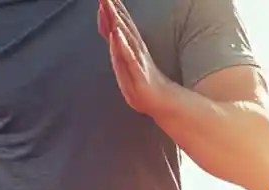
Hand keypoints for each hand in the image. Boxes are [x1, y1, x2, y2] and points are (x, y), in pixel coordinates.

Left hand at [98, 0, 171, 115]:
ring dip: (116, 21)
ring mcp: (137, 59)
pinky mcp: (139, 73)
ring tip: (108, 6)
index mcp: (130, 45)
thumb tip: (110, 28)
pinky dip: (122, 45)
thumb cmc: (141, 81)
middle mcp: (135, 48)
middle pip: (122, 25)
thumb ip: (117, 44)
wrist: (159, 101)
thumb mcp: (124, 61)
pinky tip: (117, 34)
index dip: (112, 8)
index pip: (119, 23)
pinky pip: (129, 57)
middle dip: (112, 9)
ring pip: (125, 37)